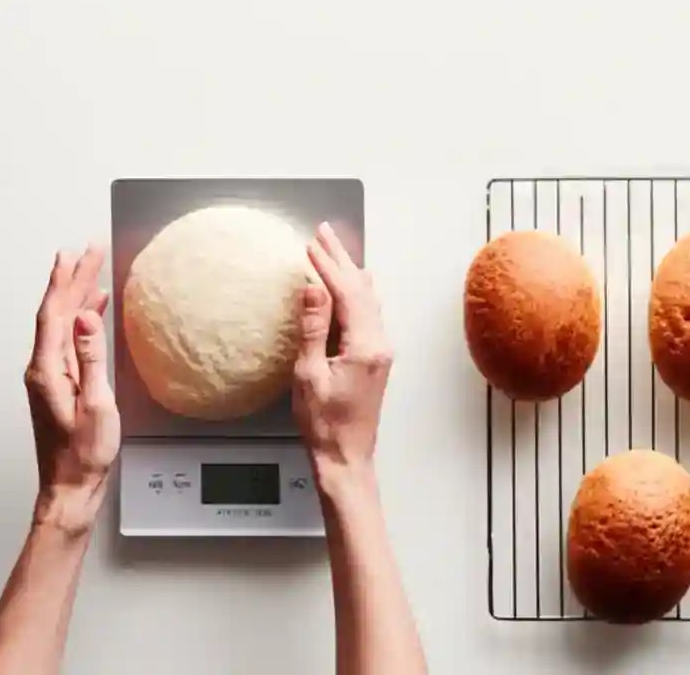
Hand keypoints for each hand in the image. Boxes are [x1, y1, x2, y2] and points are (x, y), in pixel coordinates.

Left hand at [23, 246, 118, 533]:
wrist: (72, 484)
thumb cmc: (84, 453)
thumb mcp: (95, 403)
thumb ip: (89, 357)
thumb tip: (85, 318)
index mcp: (47, 370)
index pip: (55, 314)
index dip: (67, 280)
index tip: (81, 255)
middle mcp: (42, 370)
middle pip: (55, 313)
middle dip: (71, 279)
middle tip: (87, 251)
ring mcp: (49, 377)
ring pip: (60, 325)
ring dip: (74, 296)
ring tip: (88, 272)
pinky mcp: (59, 384)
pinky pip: (67, 341)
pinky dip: (80, 320)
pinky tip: (92, 314)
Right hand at [294, 223, 392, 477]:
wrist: (345, 456)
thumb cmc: (325, 424)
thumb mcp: (308, 374)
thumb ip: (313, 328)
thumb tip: (314, 288)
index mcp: (366, 347)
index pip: (348, 293)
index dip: (328, 266)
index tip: (312, 244)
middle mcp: (380, 344)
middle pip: (362, 289)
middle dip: (341, 259)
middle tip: (324, 232)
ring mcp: (381, 351)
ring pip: (368, 299)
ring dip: (349, 272)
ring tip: (334, 249)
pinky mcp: (375, 358)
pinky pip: (368, 313)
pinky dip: (355, 291)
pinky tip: (351, 284)